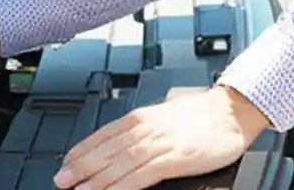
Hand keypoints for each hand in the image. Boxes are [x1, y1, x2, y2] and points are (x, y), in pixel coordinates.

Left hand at [53, 85, 270, 189]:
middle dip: (80, 167)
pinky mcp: (174, 157)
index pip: (102, 135)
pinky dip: (122, 185)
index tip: (65, 163)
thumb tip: (123, 143)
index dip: (81, 151)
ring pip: (119, 163)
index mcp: (141, 117)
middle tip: (61, 180)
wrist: (232, 110)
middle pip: (105, 150)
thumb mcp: (165, 117)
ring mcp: (159, 142)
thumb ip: (144, 129)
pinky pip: (142, 174)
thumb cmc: (202, 115)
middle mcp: (145, 128)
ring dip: (95, 179)